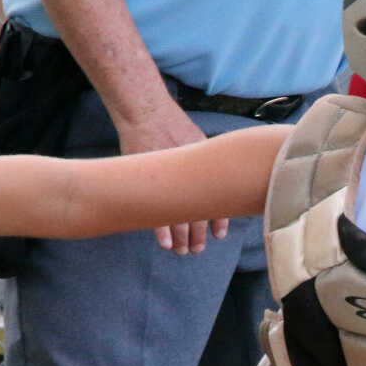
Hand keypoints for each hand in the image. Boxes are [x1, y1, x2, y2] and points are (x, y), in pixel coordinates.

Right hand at [115, 100, 225, 254]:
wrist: (147, 114)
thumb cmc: (172, 125)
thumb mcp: (197, 140)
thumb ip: (206, 161)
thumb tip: (219, 178)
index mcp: (205, 168)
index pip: (217, 201)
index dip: (218, 221)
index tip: (219, 235)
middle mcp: (190, 177)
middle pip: (198, 215)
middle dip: (198, 236)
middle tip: (196, 249)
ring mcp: (169, 181)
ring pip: (178, 219)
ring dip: (181, 239)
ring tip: (181, 251)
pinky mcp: (150, 183)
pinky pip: (156, 213)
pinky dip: (161, 230)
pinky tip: (165, 243)